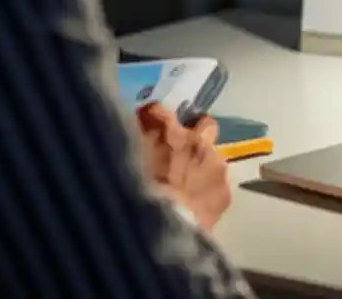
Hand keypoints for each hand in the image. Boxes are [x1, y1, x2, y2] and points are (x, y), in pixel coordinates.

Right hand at [136, 104, 231, 230]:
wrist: (155, 231)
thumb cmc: (125, 195)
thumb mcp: (116, 163)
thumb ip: (129, 146)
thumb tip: (129, 141)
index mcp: (161, 127)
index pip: (156, 111)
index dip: (152, 122)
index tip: (148, 131)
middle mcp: (194, 137)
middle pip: (204, 123)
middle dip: (196, 134)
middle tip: (183, 151)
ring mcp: (215, 162)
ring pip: (214, 156)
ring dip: (203, 166)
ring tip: (189, 187)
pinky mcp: (224, 189)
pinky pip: (218, 186)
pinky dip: (208, 192)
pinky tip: (197, 206)